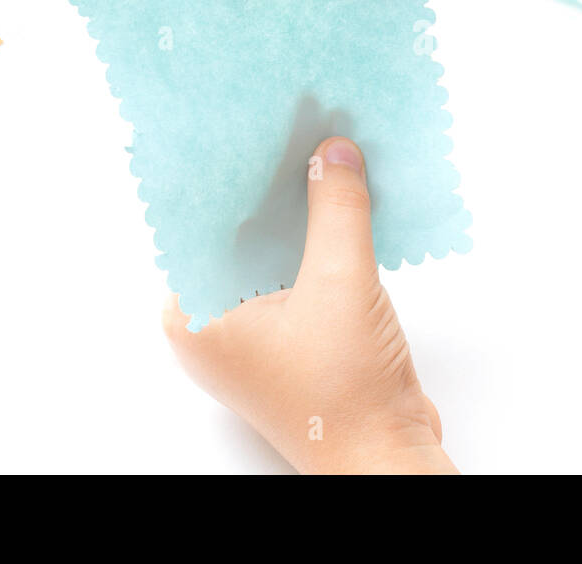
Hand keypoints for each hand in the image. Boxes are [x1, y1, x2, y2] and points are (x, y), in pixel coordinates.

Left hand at [164, 136, 456, 473]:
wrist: (384, 456)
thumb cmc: (343, 394)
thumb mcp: (341, 282)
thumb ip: (336, 210)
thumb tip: (333, 150)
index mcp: (196, 316)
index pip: (200, 224)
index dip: (228, 174)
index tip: (250, 124)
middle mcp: (215, 324)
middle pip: (238, 234)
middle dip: (270, 187)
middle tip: (294, 126)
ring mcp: (253, 335)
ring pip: (272, 252)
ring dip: (301, 214)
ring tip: (325, 154)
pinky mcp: (292, 339)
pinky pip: (299, 272)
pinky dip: (320, 243)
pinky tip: (347, 207)